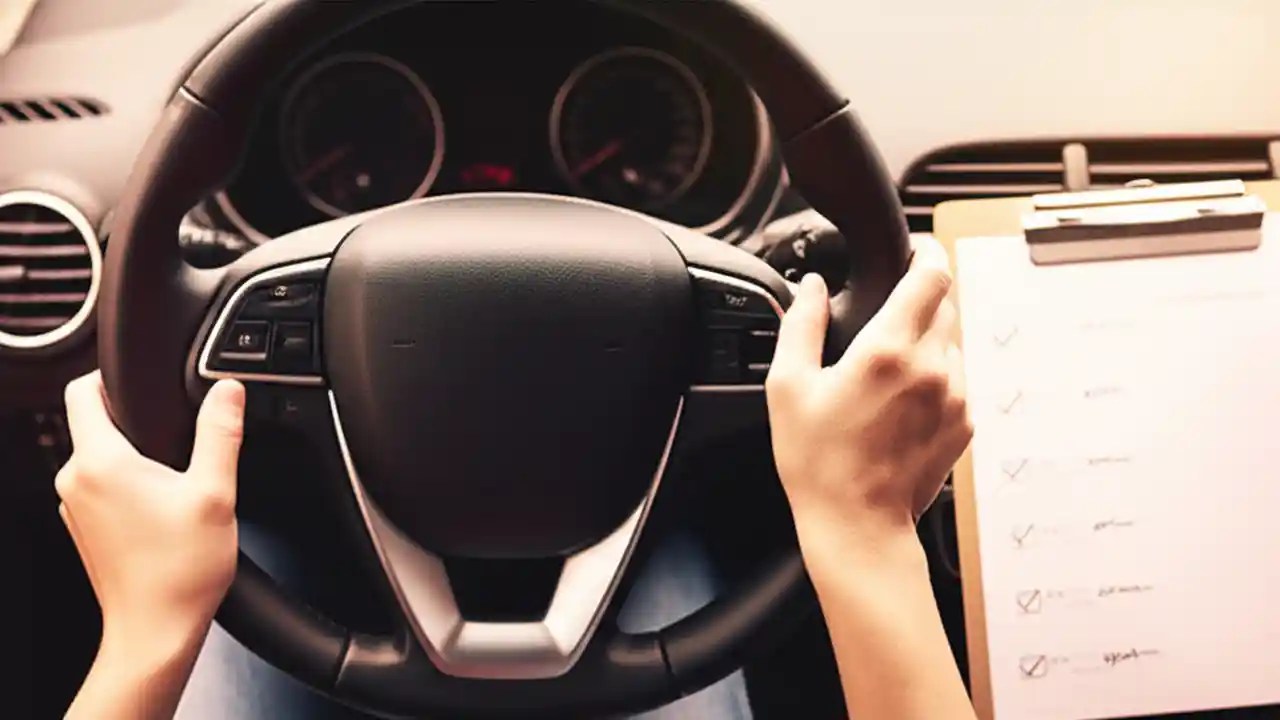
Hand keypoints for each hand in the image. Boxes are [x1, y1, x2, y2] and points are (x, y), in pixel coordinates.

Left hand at [57, 372, 244, 647]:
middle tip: (181, 435)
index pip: (81, 390)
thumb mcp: (215, 493)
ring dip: (133, 455)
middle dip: (136, 419)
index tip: (146, 380)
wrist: (155, 631)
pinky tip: (165, 506)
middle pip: (94, 422)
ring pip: (99, 456)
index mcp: (101, 462)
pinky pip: (101, 486)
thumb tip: (228, 390)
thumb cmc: (181, 570)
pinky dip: (128, 484)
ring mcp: (75, 507)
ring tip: (178, 476)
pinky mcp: (84, 528)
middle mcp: (75, 480)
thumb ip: (220, 433)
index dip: (111, 374)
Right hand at [765, 236, 971, 550]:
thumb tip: (807, 286)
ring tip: (887, 363)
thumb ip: (800, 324)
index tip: (912, 249)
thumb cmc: (817, 462)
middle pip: (946, 302)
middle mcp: (932, 367)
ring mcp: (955, 396)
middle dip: (920, 294)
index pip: (931, 275)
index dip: (925, 252)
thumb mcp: (788, 387)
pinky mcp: (964, 422)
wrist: (858, 526)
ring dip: (927, 336)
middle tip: (887, 307)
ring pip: (952, 340)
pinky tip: (898, 398)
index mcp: (889, 350)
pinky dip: (934, 372)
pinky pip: (956, 377)